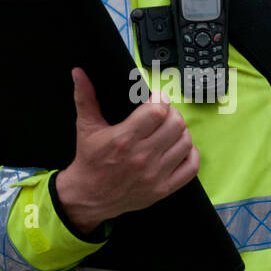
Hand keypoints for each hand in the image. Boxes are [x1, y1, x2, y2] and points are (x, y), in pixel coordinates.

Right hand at [55, 68, 199, 236]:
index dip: (161, 100)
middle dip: (172, 114)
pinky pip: (191, 167)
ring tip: (170, 131)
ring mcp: (155, 175)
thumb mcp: (86, 127)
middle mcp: (142, 157)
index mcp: (124, 139)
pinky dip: (190, 154)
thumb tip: (79, 73)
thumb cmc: (90, 161)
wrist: (88, 197)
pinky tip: (179, 148)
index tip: (157, 99)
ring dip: (181, 132)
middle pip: (176, 125)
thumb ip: (84, 97)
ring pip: (185, 143)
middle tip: (164, 114)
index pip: (157, 112)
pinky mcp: (163, 189)